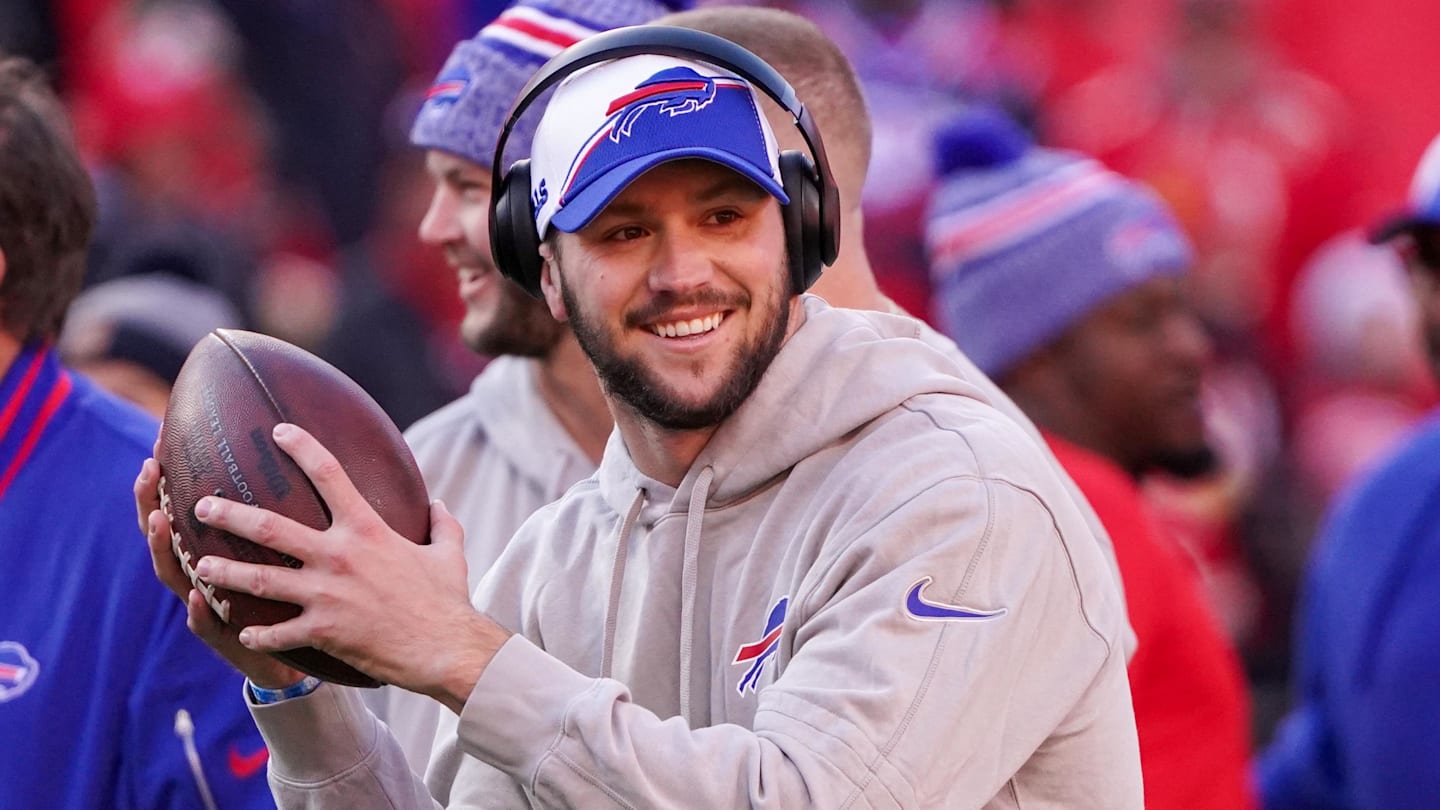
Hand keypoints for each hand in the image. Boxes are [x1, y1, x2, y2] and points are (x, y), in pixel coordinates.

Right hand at [134, 453, 303, 688]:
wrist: (297, 660)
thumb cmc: (290, 599)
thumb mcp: (284, 552)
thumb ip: (284, 515)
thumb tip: (295, 453)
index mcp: (214, 550)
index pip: (182, 507)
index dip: (170, 476)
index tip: (161, 438)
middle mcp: (203, 574)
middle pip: (167, 534)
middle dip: (153, 500)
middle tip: (150, 468)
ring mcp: (209, 607)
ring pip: (176, 575)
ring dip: (164, 548)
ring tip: (158, 521)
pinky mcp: (227, 641)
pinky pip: (208, 626)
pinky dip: (199, 612)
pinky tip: (196, 596)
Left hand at [187, 423, 510, 709]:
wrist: (445, 648)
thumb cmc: (447, 599)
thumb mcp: (449, 553)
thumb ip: (441, 524)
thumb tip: (438, 505)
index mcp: (367, 529)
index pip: (329, 475)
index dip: (302, 447)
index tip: (279, 431)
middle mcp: (338, 556)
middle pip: (270, 528)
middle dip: (230, 514)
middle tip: (202, 506)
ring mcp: (325, 595)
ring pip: (260, 580)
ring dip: (224, 573)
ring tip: (199, 566)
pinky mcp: (322, 631)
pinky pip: (278, 633)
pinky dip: (257, 634)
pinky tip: (243, 632)